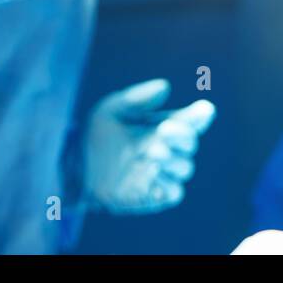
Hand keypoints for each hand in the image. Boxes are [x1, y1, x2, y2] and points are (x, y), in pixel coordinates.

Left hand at [83, 79, 215, 214]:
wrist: (78, 169)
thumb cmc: (98, 136)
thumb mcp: (111, 110)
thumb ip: (137, 98)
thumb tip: (165, 86)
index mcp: (164, 125)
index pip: (192, 120)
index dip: (201, 115)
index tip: (203, 110)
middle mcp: (169, 149)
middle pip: (191, 142)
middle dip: (181, 135)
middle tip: (163, 130)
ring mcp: (164, 173)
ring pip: (185, 167)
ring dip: (171, 159)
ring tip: (151, 152)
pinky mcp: (156, 196)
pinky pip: (174, 191)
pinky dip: (167, 182)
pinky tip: (151, 173)